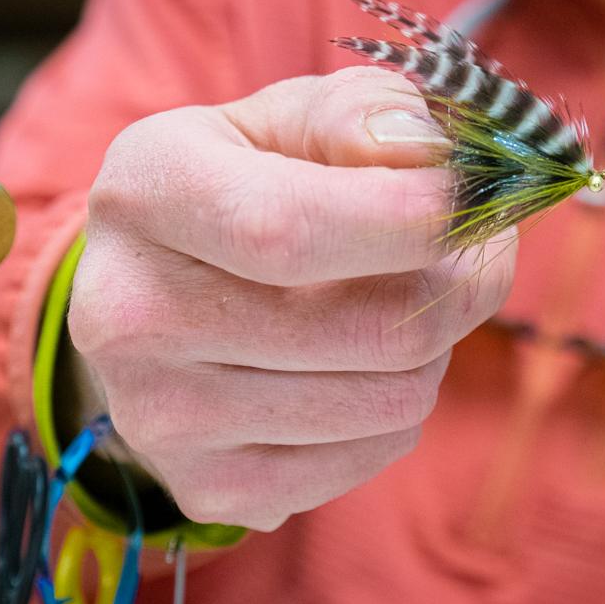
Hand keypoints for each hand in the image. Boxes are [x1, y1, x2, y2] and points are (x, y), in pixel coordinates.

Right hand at [67, 67, 515, 530]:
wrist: (156, 298)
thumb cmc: (246, 189)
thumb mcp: (289, 120)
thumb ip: (362, 115)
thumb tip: (429, 159)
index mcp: (147, 193)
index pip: (291, 231)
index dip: (414, 222)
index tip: (474, 202)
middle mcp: (130, 315)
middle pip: (373, 330)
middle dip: (460, 287)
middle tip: (472, 253)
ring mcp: (162, 417)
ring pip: (393, 401)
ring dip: (432, 350)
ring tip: (397, 306)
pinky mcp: (209, 488)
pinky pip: (373, 457)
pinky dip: (396, 410)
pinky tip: (358, 368)